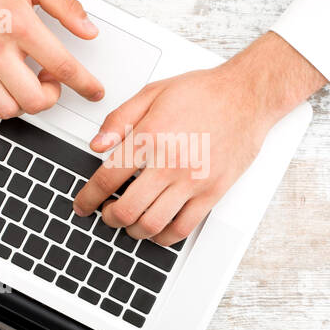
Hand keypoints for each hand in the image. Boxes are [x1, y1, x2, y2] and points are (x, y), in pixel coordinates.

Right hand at [0, 0, 104, 120]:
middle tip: (50, 80)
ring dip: (23, 104)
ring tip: (25, 84)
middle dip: (52, 96)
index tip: (93, 91)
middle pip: (34, 99)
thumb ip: (66, 6)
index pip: (62, 66)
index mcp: (19, 24)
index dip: (85, 84)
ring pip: (5, 109)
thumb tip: (89, 31)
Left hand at [73, 31, 325, 245]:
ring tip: (129, 223)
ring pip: (153, 224)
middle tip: (105, 214)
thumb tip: (97, 145)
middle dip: (108, 218)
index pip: (107, 178)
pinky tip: (157, 230)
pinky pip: (183, 228)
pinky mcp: (212, 192)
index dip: (88, 198)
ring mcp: (193, 181)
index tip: (82, 205)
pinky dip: (164, 237)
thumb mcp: (153, 92)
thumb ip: (119, 119)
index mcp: (151, 136)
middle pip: (127, 210)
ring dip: (133, 231)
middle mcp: (170, 163)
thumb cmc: (204, 92)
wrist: (247, 96)